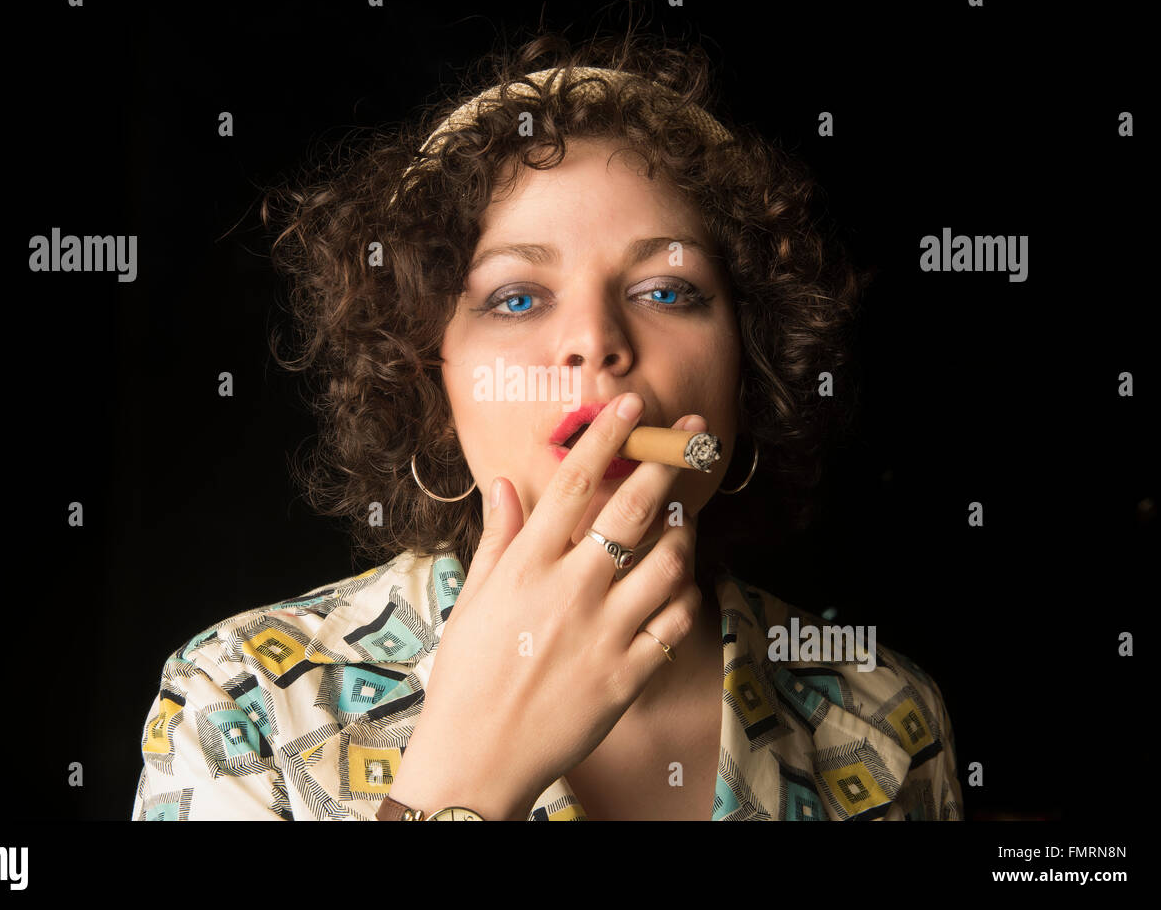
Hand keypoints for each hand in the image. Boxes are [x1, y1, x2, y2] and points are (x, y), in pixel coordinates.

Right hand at [388, 392, 704, 819]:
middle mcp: (568, 591)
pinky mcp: (627, 675)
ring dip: (683, 532)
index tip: (631, 405)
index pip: (571, 485)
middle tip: (693, 437)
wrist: (477, 756)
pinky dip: (686, 597)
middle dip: (668, 464)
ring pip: (668, 563)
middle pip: (631, 511)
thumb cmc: (467, 676)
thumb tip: (502, 484)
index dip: (605, 438)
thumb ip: (497, 538)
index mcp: (526, 568)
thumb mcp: (474, 599)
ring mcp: (603, 634)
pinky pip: (676, 622)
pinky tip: (678, 587)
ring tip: (682, 520)